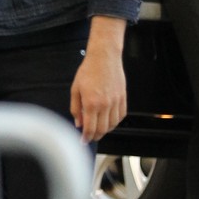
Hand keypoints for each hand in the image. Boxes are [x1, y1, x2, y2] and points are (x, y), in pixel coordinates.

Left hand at [69, 17, 126, 144]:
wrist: (104, 57)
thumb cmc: (88, 70)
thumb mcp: (75, 89)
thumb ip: (75, 108)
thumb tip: (78, 123)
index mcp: (91, 103)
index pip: (90, 128)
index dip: (86, 137)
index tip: (83, 141)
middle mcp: (105, 104)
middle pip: (102, 129)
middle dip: (95, 136)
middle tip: (90, 137)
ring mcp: (115, 101)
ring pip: (113, 124)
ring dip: (106, 131)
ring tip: (99, 130)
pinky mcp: (123, 97)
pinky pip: (121, 115)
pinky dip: (115, 122)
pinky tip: (109, 121)